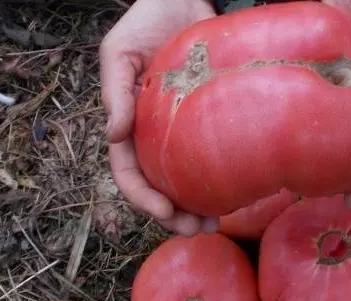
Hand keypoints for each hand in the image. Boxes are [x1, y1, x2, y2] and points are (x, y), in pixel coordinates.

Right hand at [99, 0, 218, 235]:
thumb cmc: (147, 21)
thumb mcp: (120, 52)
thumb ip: (115, 91)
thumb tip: (112, 136)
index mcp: (130, 124)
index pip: (129, 172)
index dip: (143, 198)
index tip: (166, 213)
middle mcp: (156, 134)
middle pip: (160, 186)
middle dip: (174, 215)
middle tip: (199, 229)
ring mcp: (184, 130)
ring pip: (188, 179)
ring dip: (199, 205)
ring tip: (218, 223)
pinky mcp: (213, 120)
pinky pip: (215, 155)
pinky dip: (221, 178)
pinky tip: (238, 193)